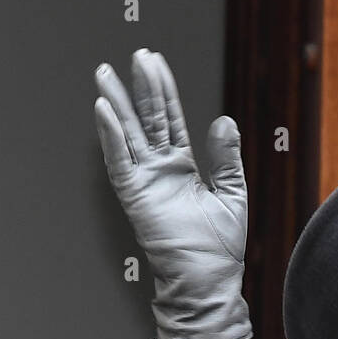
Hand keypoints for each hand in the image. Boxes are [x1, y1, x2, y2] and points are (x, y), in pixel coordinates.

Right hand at [93, 47, 251, 338]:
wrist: (208, 282)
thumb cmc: (219, 250)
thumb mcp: (232, 195)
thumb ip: (226, 158)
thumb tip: (224, 120)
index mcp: (183, 169)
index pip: (170, 120)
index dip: (163, 90)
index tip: (154, 62)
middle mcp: (161, 171)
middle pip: (147, 120)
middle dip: (140, 88)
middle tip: (133, 56)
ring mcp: (147, 183)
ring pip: (130, 135)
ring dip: (118, 104)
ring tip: (105, 74)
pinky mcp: (137, 198)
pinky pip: (120, 163)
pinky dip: (112, 138)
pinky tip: (105, 113)